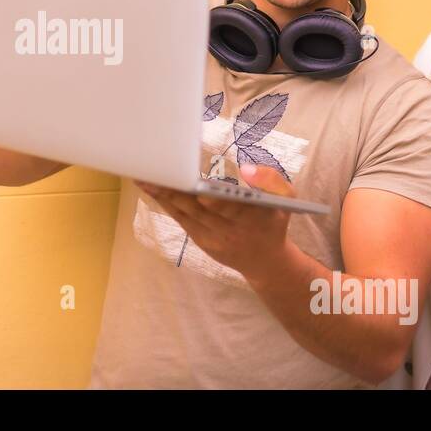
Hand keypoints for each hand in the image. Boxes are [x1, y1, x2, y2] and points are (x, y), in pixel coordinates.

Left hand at [134, 163, 299, 287]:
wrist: (265, 262)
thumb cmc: (273, 223)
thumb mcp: (287, 201)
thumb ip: (273, 180)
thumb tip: (245, 169)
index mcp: (251, 217)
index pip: (227, 206)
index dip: (208, 197)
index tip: (193, 185)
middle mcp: (228, 230)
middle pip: (197, 208)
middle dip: (175, 190)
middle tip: (155, 171)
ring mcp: (211, 238)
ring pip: (184, 213)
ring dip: (163, 196)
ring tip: (144, 176)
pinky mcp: (201, 241)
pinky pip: (180, 220)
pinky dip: (166, 204)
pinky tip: (152, 189)